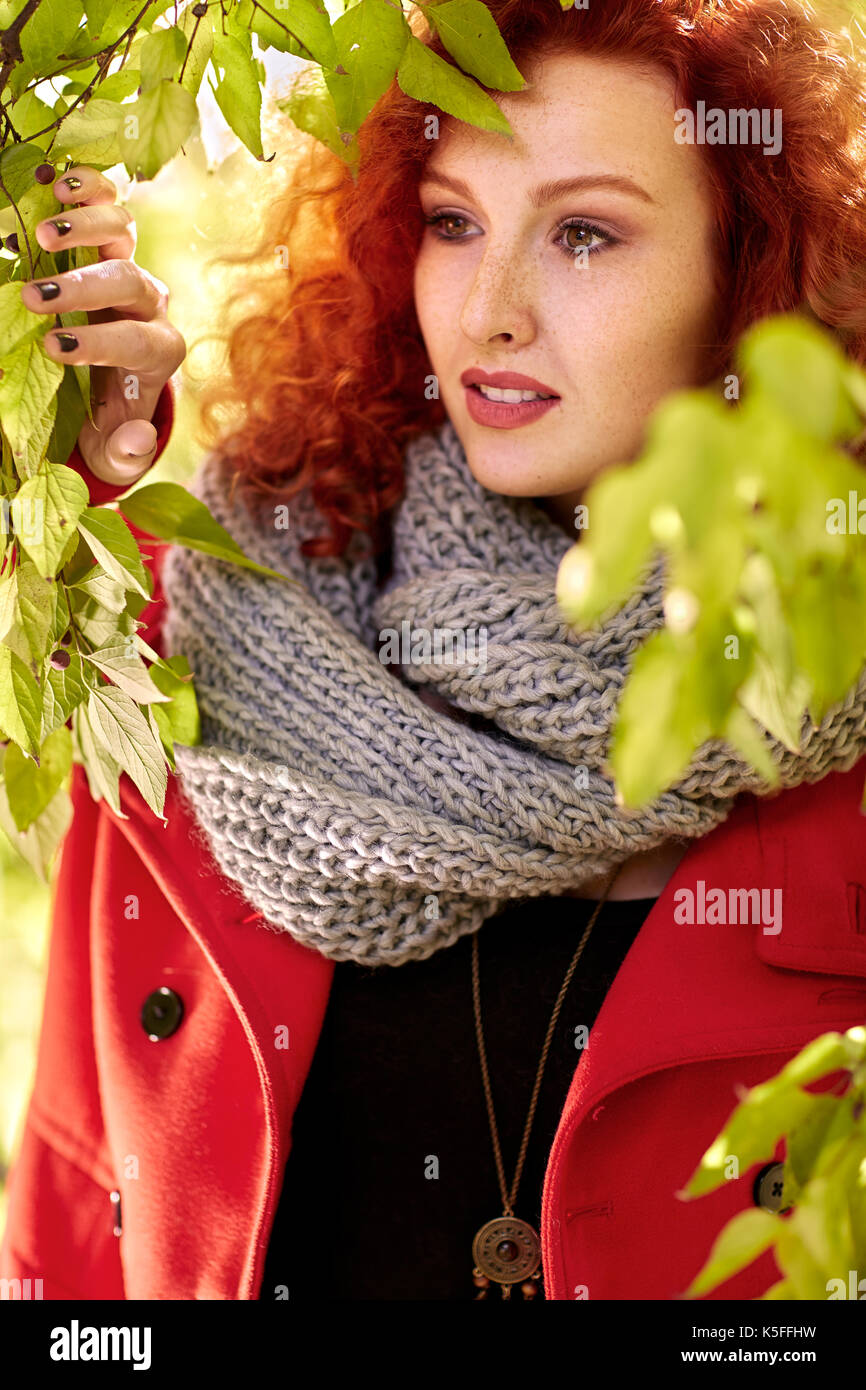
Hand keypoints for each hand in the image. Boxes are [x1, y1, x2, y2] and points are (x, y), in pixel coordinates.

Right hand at [20, 165, 185, 485]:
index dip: (97, 343)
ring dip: (85, 227)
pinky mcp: (106, 241)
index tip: (52, 348)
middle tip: (33, 297)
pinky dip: (85, 187)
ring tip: (41, 234)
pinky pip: (105, 200)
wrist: (115, 380)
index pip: (136, 342)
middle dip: (81, 289)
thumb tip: (135, 440)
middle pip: (127, 282)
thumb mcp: (117, 448)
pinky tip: (53, 185)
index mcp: (159, 351)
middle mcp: (150, 303)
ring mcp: (129, 265)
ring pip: (123, 231)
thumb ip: (126, 451)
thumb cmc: (113, 415)